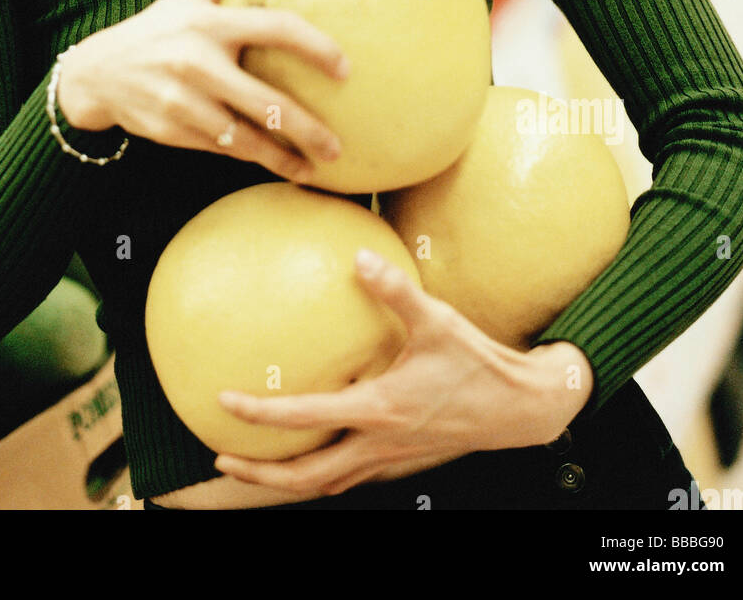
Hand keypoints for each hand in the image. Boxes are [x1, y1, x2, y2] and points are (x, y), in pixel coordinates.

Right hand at [57, 0, 349, 182]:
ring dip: (282, 157)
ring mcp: (184, 100)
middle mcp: (198, 61)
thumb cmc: (158, 26)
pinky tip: (278, 166)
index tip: (345, 68)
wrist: (98, 72)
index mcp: (210, 22)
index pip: (274, 28)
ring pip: (244, 136)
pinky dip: (251, 158)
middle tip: (337, 147)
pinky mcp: (172, 129)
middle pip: (265, 100)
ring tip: (313, 170)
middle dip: (306, 128)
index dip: (315, 47)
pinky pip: (222, 148)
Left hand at [212, 250, 587, 498]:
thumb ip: (396, 290)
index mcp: (380, 409)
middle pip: (306, 476)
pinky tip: (311, 452)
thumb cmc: (478, 364)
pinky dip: (321, 473)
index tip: (224, 402)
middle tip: (221, 460)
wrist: (521, 409)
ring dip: (286, 481)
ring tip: (253, 466)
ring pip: (327, 483)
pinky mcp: (402, 461)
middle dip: (260, 476)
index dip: (260, 414)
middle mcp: (379, 443)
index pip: (306, 418)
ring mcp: (391, 459)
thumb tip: (358, 258)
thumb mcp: (438, 321)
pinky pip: (350, 477)